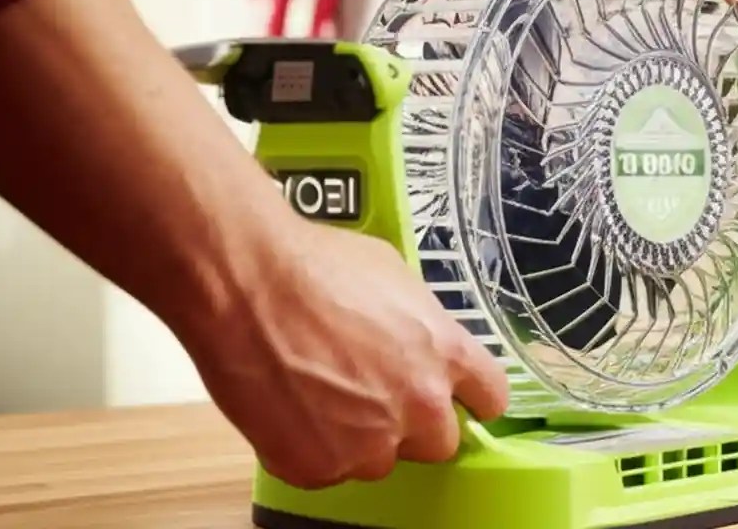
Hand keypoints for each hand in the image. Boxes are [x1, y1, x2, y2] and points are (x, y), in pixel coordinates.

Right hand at [174, 218, 509, 488]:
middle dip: (413, 422)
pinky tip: (290, 407)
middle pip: (440, 442)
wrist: (245, 286)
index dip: (471, 396)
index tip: (457, 396)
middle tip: (373, 394)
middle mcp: (418, 405)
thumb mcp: (392, 274)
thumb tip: (417, 334)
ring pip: (380, 460)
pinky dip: (311, 448)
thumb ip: (420, 321)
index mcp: (445, 354)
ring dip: (360, 438)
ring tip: (319, 395)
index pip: (491, 397)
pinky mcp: (319, 467)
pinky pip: (327, 470)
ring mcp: (369, 443)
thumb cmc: (311, 266)